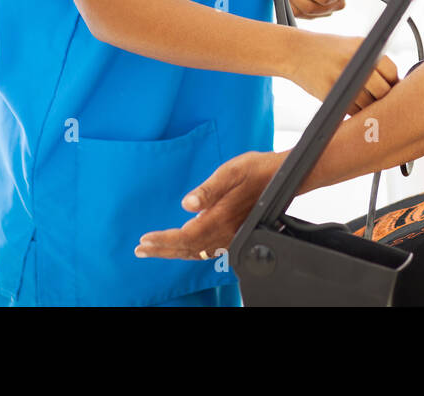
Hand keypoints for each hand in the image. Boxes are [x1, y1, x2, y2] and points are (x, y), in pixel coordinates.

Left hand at [135, 150, 285, 260]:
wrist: (283, 175)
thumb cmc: (257, 169)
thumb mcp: (231, 171)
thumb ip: (208, 189)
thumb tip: (187, 204)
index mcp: (222, 217)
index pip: (186, 236)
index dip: (163, 241)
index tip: (144, 240)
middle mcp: (227, 231)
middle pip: (188, 249)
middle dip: (162, 250)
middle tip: (140, 250)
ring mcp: (232, 236)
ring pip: (198, 252)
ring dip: (174, 252)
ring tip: (154, 250)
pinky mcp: (237, 234)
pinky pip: (209, 251)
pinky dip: (191, 252)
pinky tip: (184, 247)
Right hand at [288, 31, 398, 114]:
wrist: (296, 51)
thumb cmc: (328, 50)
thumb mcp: (353, 45)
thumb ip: (374, 60)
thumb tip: (396, 83)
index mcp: (363, 48)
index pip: (391, 72)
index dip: (392, 83)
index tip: (389, 87)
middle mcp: (354, 62)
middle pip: (382, 91)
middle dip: (382, 98)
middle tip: (377, 98)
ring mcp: (341, 78)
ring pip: (367, 104)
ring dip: (368, 107)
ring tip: (360, 98)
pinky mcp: (329, 94)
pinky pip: (351, 110)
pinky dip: (354, 110)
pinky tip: (348, 100)